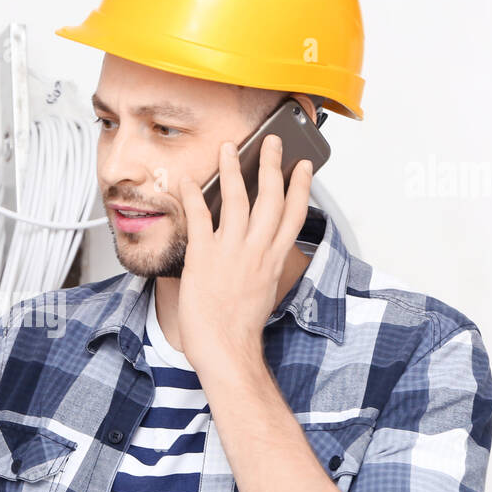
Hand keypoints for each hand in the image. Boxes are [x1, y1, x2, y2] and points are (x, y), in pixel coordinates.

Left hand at [173, 133, 312, 373]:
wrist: (225, 349)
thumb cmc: (239, 328)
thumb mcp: (263, 291)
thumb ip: (262, 265)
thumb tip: (258, 249)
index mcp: (273, 260)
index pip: (294, 215)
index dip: (301, 187)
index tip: (302, 167)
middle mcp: (256, 250)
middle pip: (270, 197)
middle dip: (272, 165)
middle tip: (271, 142)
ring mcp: (231, 251)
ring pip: (237, 198)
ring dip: (233, 169)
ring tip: (228, 148)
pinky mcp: (204, 256)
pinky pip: (199, 218)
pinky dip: (193, 196)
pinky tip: (188, 180)